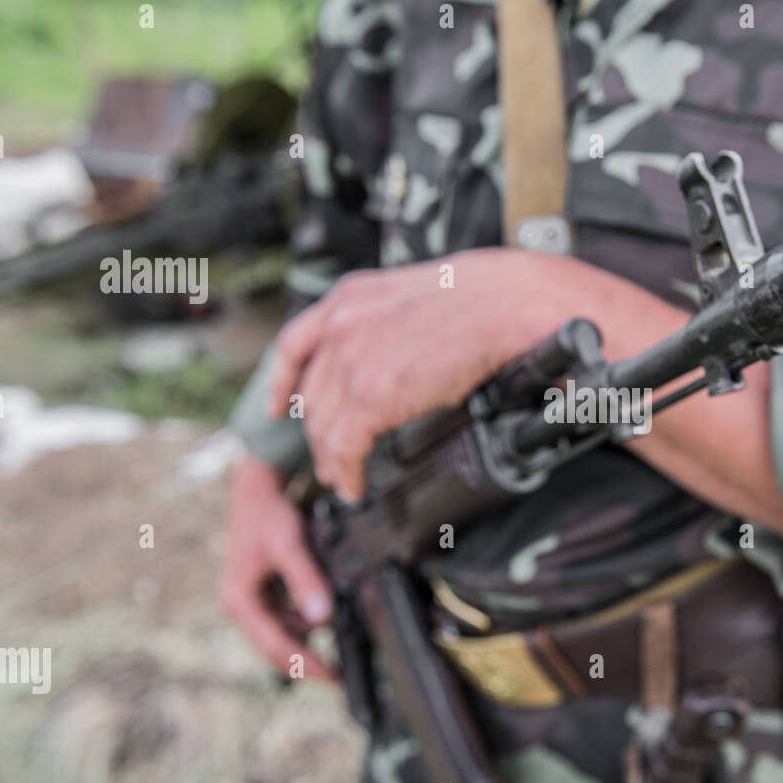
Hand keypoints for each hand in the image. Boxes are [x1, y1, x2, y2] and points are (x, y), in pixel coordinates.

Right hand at [220, 456, 334, 679]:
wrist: (257, 492)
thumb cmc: (267, 516)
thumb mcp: (289, 547)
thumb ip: (306, 580)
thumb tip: (322, 617)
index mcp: (240, 602)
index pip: (276, 646)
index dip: (305, 664)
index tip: (330, 677)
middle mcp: (241, 607)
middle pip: (275, 649)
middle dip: (306, 663)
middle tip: (338, 676)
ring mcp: (250, 603)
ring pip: (282, 636)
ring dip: (307, 643)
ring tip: (339, 649)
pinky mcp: (262, 597)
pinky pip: (285, 620)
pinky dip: (305, 624)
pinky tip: (326, 622)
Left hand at [266, 248, 574, 500]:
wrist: (504, 305)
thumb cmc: (479, 299)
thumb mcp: (410, 296)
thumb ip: (384, 327)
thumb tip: (389, 364)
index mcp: (349, 298)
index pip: (294, 345)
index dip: (282, 382)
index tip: (279, 405)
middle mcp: (340, 327)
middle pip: (310, 395)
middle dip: (315, 433)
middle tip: (326, 458)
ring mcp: (352, 361)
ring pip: (322, 425)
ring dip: (330, 460)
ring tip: (341, 479)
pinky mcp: (371, 396)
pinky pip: (344, 447)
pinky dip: (346, 473)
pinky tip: (354, 486)